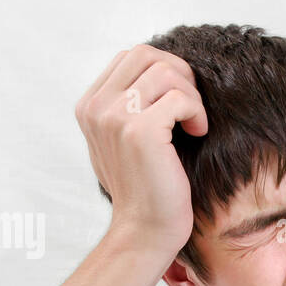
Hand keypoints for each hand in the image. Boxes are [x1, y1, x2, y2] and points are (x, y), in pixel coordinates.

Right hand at [74, 44, 207, 254]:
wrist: (145, 230)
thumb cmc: (145, 188)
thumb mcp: (124, 140)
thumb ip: (126, 105)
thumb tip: (153, 69)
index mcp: (89, 106)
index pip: (130, 56)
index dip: (163, 69)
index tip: (178, 100)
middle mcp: (96, 107)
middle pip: (146, 54)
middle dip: (179, 74)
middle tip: (191, 107)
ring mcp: (115, 117)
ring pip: (166, 71)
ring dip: (190, 95)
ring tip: (193, 123)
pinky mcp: (140, 132)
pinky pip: (180, 98)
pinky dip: (196, 112)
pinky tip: (197, 132)